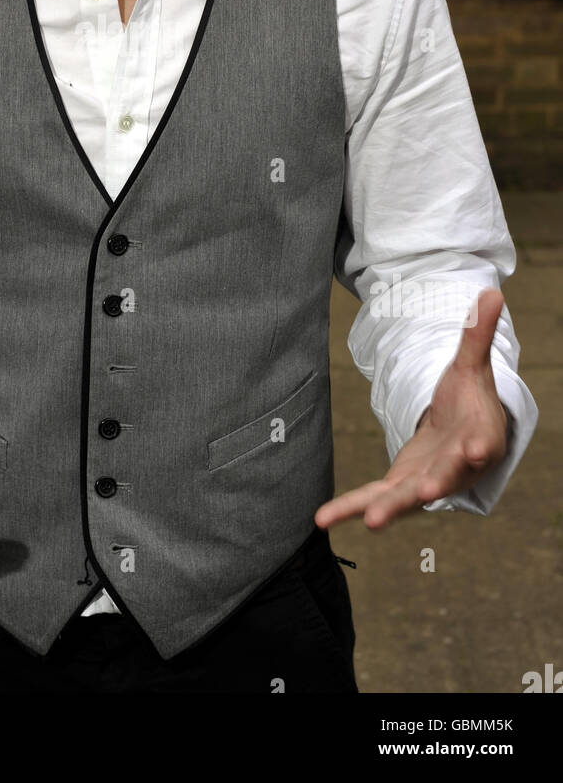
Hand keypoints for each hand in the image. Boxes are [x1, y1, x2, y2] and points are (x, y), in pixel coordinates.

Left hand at [315, 288, 510, 530]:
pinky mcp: (400, 486)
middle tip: (425, 492)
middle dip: (434, 484)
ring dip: (388, 508)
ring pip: (406, 496)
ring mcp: (426, 480)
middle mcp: (456, 467)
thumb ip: (475, 335)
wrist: (462, 434)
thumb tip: (492, 292)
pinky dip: (349, 510)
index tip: (478, 449)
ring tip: (370, 522)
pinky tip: (322, 520)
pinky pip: (374, 499)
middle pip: (445, 476)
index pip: (482, 441)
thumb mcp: (471, 366)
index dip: (479, 445)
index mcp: (480, 436)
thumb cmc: (469, 400)